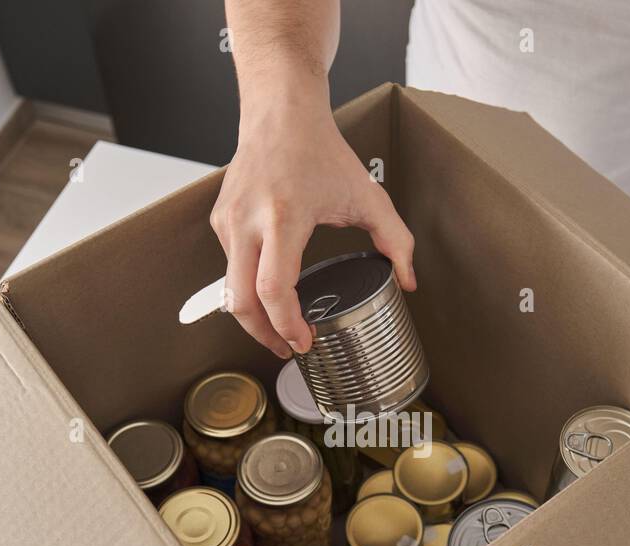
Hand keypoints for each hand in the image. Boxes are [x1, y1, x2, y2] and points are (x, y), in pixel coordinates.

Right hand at [210, 97, 414, 358]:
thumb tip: (408, 281)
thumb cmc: (320, 150)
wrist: (281, 112)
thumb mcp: (368, 195)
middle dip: (262, 336)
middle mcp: (248, 221)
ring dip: (254, 316)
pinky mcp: (220, 220)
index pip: (273, 289)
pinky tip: (268, 293)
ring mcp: (228, 221)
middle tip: (287, 349)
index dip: (286, 325)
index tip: (304, 341)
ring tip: (280, 329)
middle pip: (240, 302)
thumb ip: (396, 240)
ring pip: (230, 289)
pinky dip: (247, 288)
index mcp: (284, 217)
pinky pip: (229, 267)